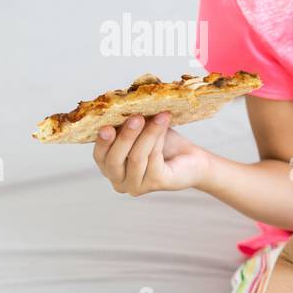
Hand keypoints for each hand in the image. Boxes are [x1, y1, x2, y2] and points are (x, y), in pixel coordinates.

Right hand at [92, 113, 212, 196]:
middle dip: (125, 137)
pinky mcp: (156, 183)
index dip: (102, 142)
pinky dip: (158, 139)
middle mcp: (120, 182)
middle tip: (136, 118)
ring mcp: (137, 186)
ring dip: (147, 135)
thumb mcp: (140, 132)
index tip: (106, 126)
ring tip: (158, 116)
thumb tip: (121, 106)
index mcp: (110, 168)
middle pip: (115, 160)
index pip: (100, 157)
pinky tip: (164, 124)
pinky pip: (153, 159)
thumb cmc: (163, 144)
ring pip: (136, 158)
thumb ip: (127, 125)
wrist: (192, 159)